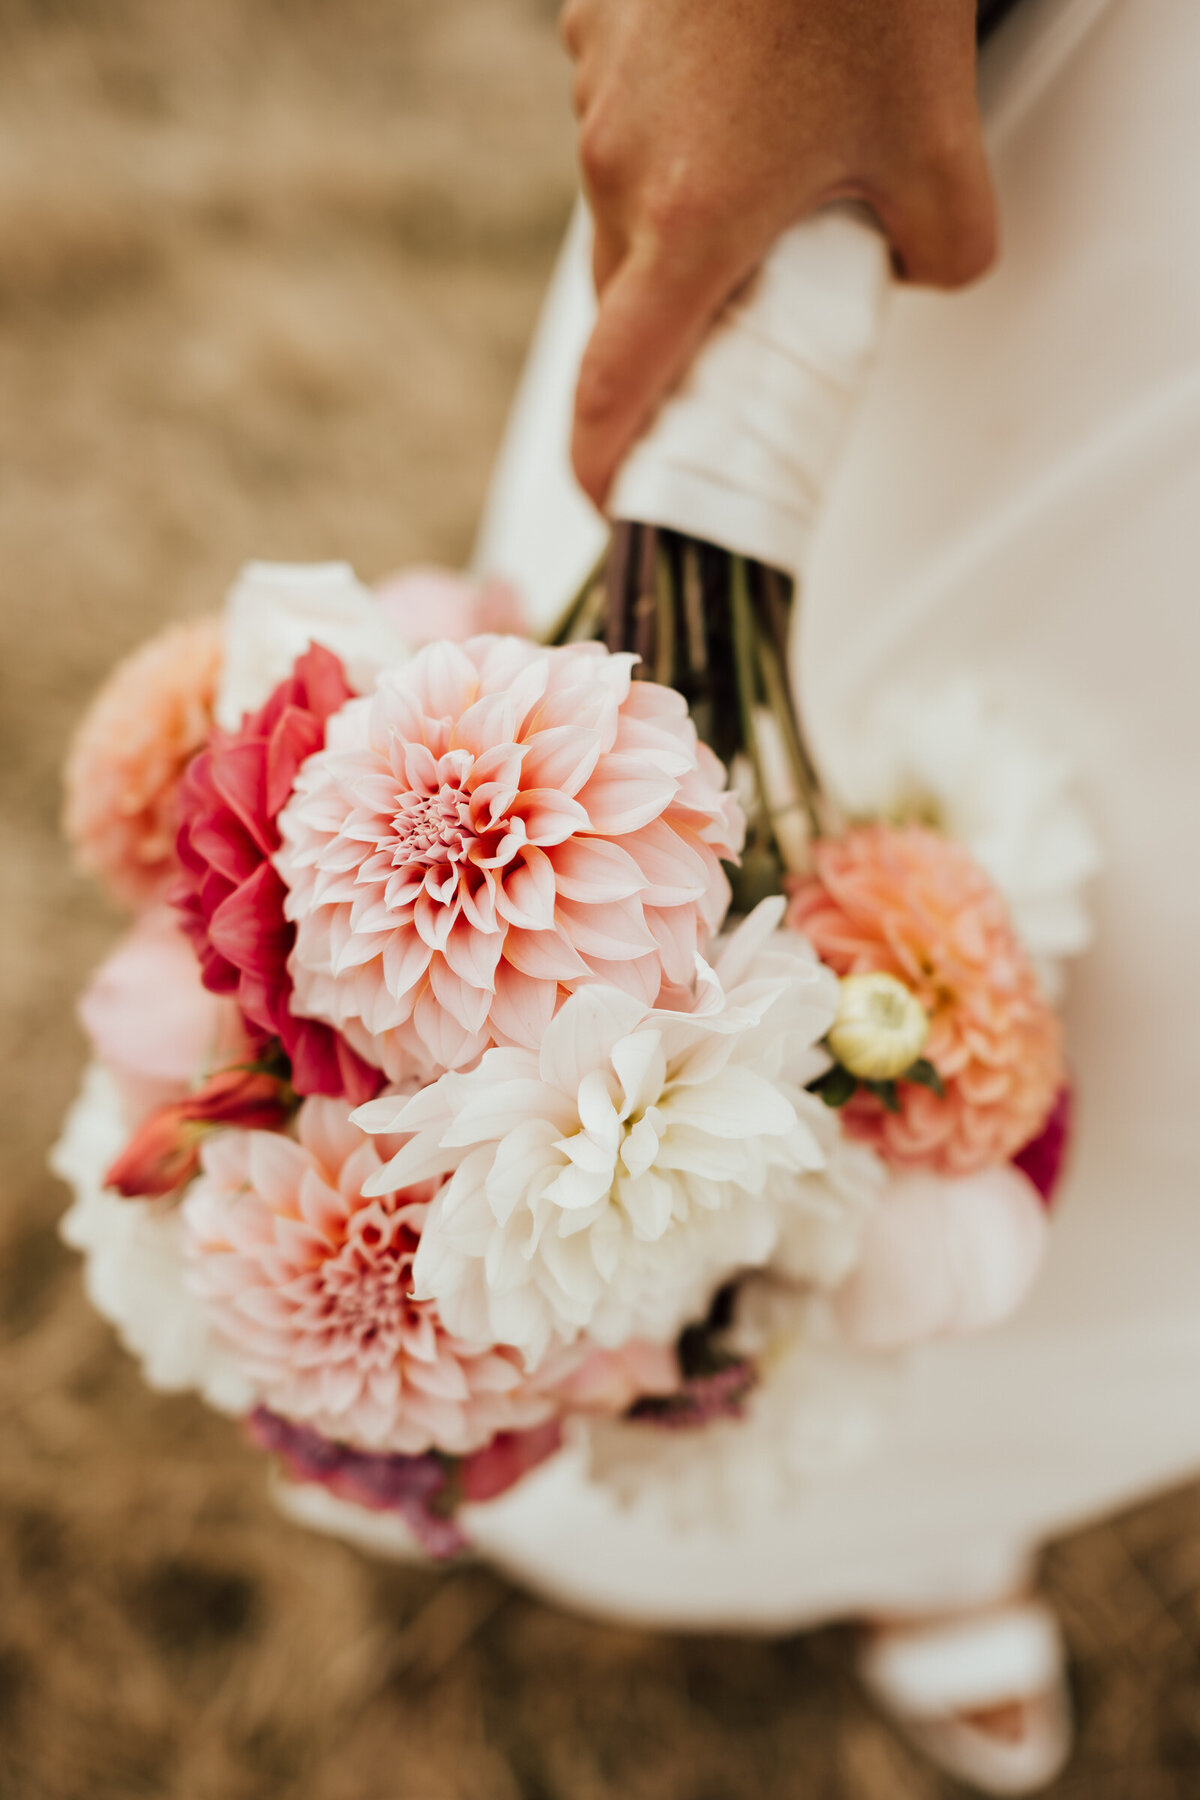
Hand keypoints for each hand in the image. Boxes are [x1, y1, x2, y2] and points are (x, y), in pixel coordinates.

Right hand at [562, 0, 995, 504]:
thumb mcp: (942, 145)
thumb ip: (939, 251)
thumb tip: (913, 276)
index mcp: (692, 220)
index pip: (616, 386)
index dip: (606, 464)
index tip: (611, 503)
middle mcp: (620, 166)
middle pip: (621, 305)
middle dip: (667, 344)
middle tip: (726, 355)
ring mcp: (594, 92)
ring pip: (620, 212)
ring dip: (677, 233)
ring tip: (758, 194)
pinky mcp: (592, 31)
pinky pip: (620, 127)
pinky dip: (671, 145)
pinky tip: (739, 101)